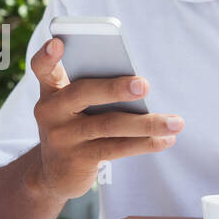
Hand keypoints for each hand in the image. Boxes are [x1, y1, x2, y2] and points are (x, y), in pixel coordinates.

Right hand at [29, 37, 183, 201]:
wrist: (53, 174)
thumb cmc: (73, 127)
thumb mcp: (73, 107)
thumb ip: (94, 92)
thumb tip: (138, 86)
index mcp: (51, 90)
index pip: (42, 68)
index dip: (47, 56)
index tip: (58, 43)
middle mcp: (51, 112)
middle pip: (83, 93)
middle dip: (114, 88)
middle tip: (144, 85)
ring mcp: (62, 137)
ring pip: (108, 125)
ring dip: (146, 123)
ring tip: (176, 122)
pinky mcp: (77, 160)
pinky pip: (116, 148)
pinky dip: (144, 143)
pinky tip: (165, 140)